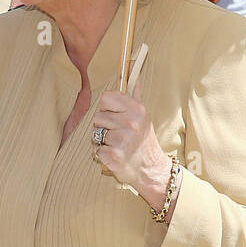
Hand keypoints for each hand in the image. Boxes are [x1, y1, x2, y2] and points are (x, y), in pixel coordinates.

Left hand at [91, 89, 170, 206]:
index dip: (106, 108)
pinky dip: (101, 154)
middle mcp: (130, 122)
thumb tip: (135, 76)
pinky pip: (95, 149)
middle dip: (104, 126)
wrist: (151, 170)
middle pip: (97, 116)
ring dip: (102, 141)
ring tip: (117, 145)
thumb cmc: (144, 142)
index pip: (105, 97)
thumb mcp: (143, 117)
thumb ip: (135, 97)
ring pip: (94, 133)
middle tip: (119, 135)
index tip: (115, 116)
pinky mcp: (114, 155)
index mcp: (137, 110)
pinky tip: (114, 155)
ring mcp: (122, 139)